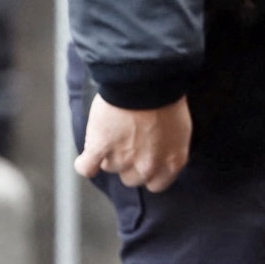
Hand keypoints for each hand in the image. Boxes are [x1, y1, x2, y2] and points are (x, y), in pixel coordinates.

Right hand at [76, 95, 190, 191]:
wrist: (147, 79)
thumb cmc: (167, 96)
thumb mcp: (180, 126)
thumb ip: (169, 147)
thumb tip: (159, 154)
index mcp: (172, 160)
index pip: (158, 184)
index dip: (150, 173)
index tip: (145, 161)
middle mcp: (148, 165)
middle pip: (132, 179)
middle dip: (129, 163)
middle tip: (129, 141)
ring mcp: (122, 159)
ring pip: (109, 168)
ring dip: (109, 154)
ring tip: (114, 131)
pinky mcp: (99, 149)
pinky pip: (86, 167)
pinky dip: (84, 163)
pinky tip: (87, 156)